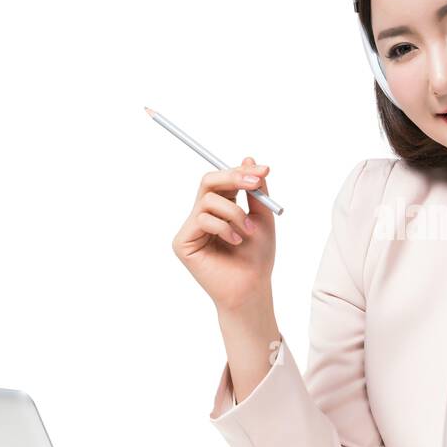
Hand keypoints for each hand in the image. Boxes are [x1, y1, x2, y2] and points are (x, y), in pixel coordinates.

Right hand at [171, 156, 276, 311]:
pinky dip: (223, 227)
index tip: (264, 170)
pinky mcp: (183, 242)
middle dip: (233, 178)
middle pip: (208, 181)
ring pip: (208, 199)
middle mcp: (203, 215)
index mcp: (221, 208)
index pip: (224, 181)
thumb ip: (255, 191)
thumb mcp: (262, 218)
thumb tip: (249, 159)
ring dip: (235, 212)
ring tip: (248, 232)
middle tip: (254, 183)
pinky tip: (234, 242)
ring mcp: (191, 228)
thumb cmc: (257, 258)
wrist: (252, 287)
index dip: (240, 172)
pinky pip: (201, 218)